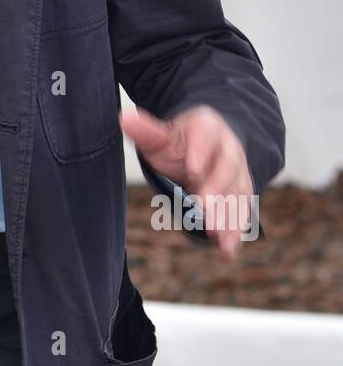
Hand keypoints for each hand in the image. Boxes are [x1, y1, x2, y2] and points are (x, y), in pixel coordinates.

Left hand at [119, 103, 253, 259]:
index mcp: (208, 127)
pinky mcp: (241, 193)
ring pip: (236, 192)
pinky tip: (228, 248)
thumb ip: (145, 131)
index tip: (193, 168)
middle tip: (204, 209)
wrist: (205, 147)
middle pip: (226, 167)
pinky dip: (235, 230)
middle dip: (216, 189)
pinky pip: (241, 211)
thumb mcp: (160, 135)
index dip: (201, 151)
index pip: (206, 135)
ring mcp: (239, 171)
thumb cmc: (177, 142)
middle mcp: (228, 148)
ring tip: (216, 234)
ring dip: (228, 214)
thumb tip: (124, 117)